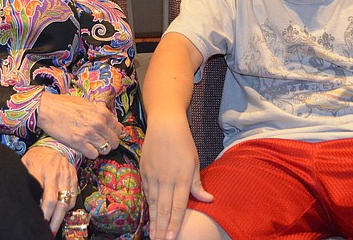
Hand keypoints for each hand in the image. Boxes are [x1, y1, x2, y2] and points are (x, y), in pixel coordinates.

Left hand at [22, 146, 78, 234]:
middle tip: (47, 231)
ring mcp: (66, 177)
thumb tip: (19, 193)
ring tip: (54, 228)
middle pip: (54, 202)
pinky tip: (61, 214)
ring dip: (60, 218)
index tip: (37, 221)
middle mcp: (55, 175)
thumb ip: (24, 177)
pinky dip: (67, 208)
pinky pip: (72, 197)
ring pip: (65, 202)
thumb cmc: (37, 156)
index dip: (41, 211)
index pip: (42, 196)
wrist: (54, 144)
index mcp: (40, 171)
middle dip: (51, 219)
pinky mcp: (73, 178)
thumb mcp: (25, 163)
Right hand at [38, 92, 121, 158]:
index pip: (118, 128)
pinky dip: (91, 154)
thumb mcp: (86, 103)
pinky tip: (86, 149)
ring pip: (106, 149)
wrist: (47, 108)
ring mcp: (89, 133)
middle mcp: (98, 123)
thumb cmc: (64, 104)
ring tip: (94, 146)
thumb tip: (109, 120)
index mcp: (101, 112)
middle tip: (103, 143)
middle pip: (114, 141)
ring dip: (101, 149)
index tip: (110, 135)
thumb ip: (99, 112)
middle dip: (110, 143)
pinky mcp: (79, 143)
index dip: (115, 133)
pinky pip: (93, 154)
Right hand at [141, 116, 212, 239]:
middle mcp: (165, 179)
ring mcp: (152, 175)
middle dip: (160, 228)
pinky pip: (146, 191)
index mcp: (181, 177)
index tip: (171, 238)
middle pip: (162, 208)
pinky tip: (149, 215)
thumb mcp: (194, 162)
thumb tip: (209, 200)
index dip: (173, 224)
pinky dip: (147, 205)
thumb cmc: (183, 143)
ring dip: (152, 220)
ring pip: (152, 202)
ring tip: (153, 235)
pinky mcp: (144, 171)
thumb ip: (197, 184)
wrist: (165, 124)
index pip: (177, 206)